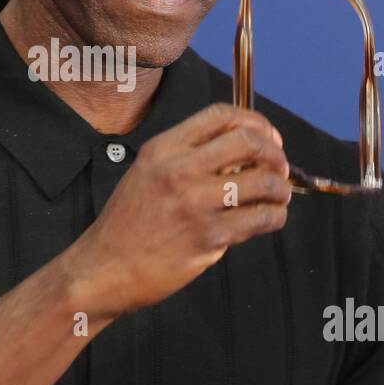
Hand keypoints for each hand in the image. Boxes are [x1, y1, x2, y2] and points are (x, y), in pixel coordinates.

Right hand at [65, 102, 290, 319]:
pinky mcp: (208, 237)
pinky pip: (260, 219)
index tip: (267, 137)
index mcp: (164, 148)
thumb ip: (188, 158)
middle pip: (249, 142)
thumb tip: (242, 154)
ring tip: (278, 196)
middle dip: (275, 153)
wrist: (103, 269)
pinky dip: (275, 216)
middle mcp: (179, 169)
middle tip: (279, 168)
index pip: (221, 115)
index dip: (255, 122)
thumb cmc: (128, 224)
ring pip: (263, 182)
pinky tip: (269, 219)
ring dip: (280, 189)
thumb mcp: (147, 173)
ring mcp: (195, 204)